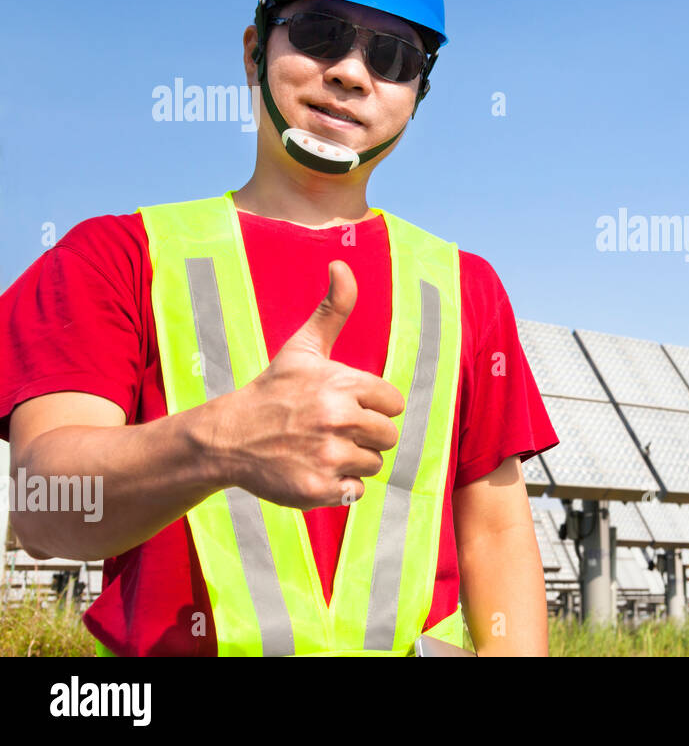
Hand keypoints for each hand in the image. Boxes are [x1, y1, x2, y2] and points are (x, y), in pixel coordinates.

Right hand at [208, 260, 404, 508]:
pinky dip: (338, 486)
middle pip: (388, 437)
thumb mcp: (303, 347)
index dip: (373, 406)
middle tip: (332, 430)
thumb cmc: (273, 390)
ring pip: (373, 464)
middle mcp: (338, 420)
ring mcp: (328, 457)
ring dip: (352, 461)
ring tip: (319, 449)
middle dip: (365, 435)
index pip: (393, 403)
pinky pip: (355, 492)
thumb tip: (342, 264)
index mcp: (342, 385)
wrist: (227, 437)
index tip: (346, 405)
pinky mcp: (318, 489)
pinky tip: (312, 470)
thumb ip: (333, 308)